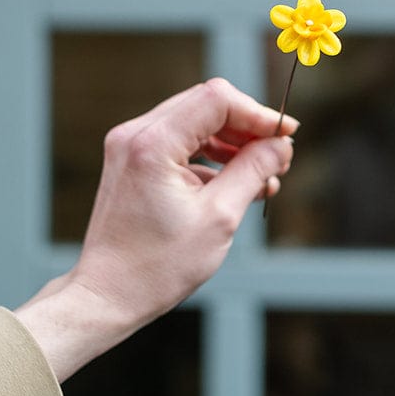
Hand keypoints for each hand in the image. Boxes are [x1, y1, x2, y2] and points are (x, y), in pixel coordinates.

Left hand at [15, 79, 296, 380]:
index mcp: (153, 144)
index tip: (287, 135)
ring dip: (232, 144)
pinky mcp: (132, 161)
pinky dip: (210, 158)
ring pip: (195, 122)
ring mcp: (129, 146)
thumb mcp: (219, 217)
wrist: (107, 295)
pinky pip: (180, 143)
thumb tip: (281, 145)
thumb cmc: (158, 266)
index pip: (217, 100)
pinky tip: (236, 186)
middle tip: (279, 158)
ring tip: (264, 177)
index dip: (258, 113)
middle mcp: (135, 134)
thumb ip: (254, 172)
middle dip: (247, 128)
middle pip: (206, 105)